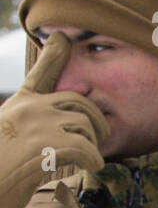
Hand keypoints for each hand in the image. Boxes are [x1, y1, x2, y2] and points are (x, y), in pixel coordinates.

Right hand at [0, 33, 107, 207]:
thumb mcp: (12, 136)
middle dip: (96, 121)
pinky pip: (86, 147)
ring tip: (82, 159)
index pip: (41, 73)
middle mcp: (29, 107)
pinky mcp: (45, 145)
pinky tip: (89, 167)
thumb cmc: (1, 170)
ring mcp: (37, 124)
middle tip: (99, 137)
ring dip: (91, 144)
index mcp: (21, 103)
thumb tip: (68, 123)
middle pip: (79, 103)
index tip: (63, 37)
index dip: (55, 54)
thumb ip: (36, 122)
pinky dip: (93, 159)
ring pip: (85, 125)